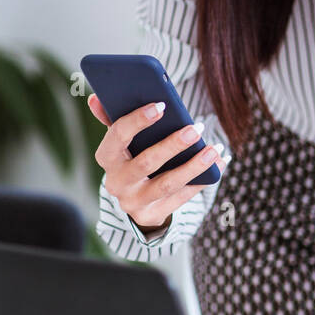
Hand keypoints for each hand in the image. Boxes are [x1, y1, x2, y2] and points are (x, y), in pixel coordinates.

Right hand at [89, 94, 227, 229]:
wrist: (133, 199)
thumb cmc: (131, 157)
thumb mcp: (121, 140)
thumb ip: (112, 118)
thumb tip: (95, 98)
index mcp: (106, 157)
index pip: (118, 136)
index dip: (138, 120)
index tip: (161, 105)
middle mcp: (117, 183)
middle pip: (147, 162)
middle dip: (173, 144)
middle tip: (196, 128)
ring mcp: (134, 202)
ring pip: (168, 184)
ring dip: (194, 166)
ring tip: (215, 149)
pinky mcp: (152, 216)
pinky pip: (182, 198)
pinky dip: (202, 180)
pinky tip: (218, 164)